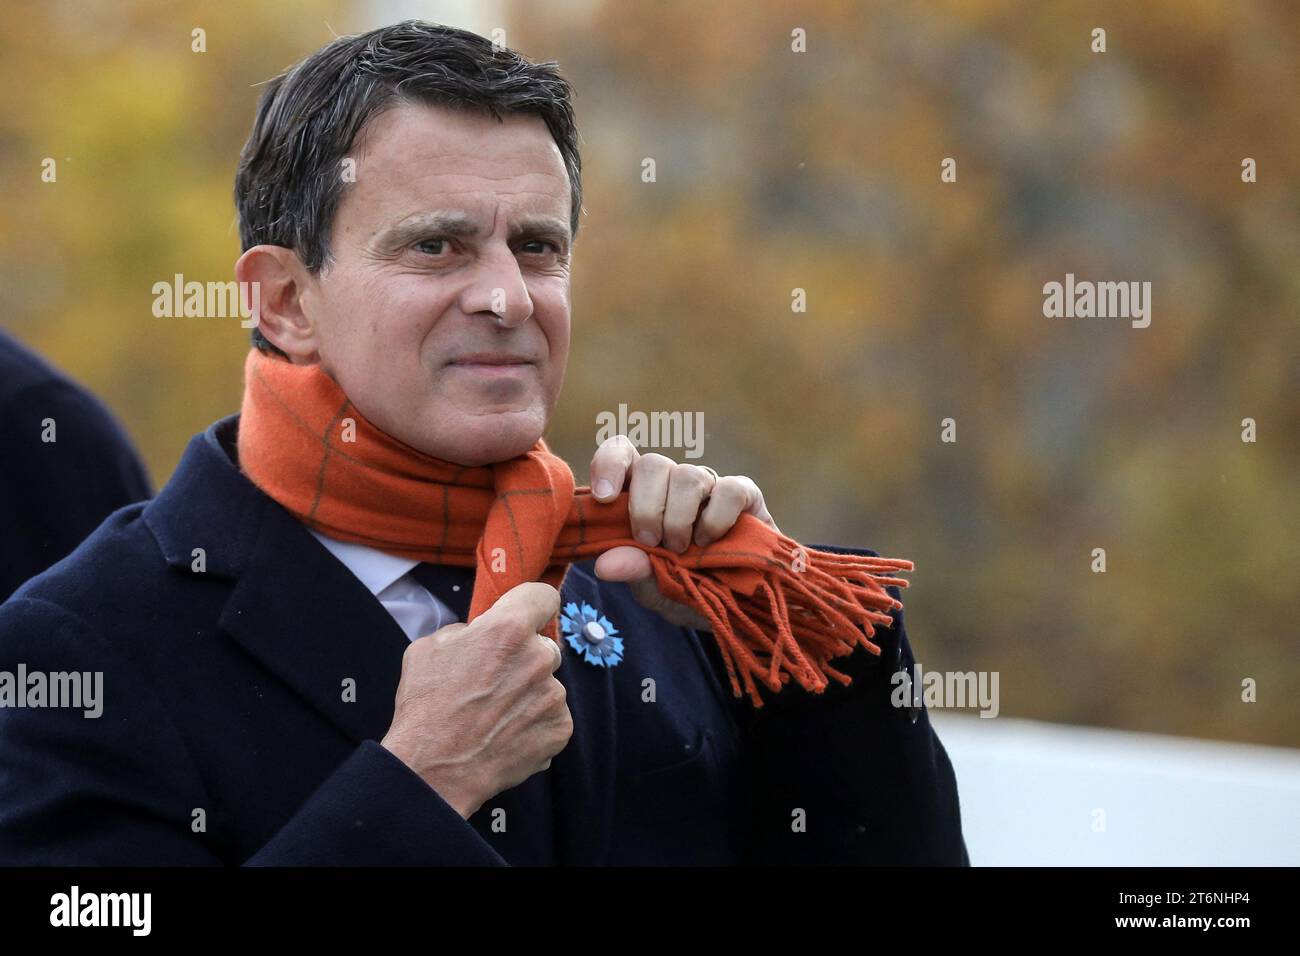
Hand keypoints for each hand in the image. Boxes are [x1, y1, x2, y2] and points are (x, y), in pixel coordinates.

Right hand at [381, 582, 571, 818]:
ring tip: (494, 715)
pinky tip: (505, 734)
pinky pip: (552, 716)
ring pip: (547, 684)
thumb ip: (467, 631)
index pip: (542, 596)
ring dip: (528, 694)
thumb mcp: (429, 647)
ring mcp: (553, 696)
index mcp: (507, 629)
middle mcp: (539, 657)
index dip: (531, 605)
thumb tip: (482, 632)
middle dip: (523, 658)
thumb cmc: (426, 708)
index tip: (526, 616)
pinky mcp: (560, 729)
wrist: (433, 771)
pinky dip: (534, 723)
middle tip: (495, 681)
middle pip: (543, 645)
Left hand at [587, 435, 779, 630]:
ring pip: (687, 475)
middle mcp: (673, 483)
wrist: (737, 606)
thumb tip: (604, 564)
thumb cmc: (687, 589)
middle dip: (646, 508)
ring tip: (680, 550)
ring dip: (679, 519)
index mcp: (642, 495)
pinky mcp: (745, 495)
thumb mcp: (653, 588)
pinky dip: (716, 519)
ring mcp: (709, 486)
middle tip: (651, 542)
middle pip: (652, 464)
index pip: (621, 454)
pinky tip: (710, 542)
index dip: (609, 464)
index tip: (604, 498)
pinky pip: (729, 490)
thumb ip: (633, 571)